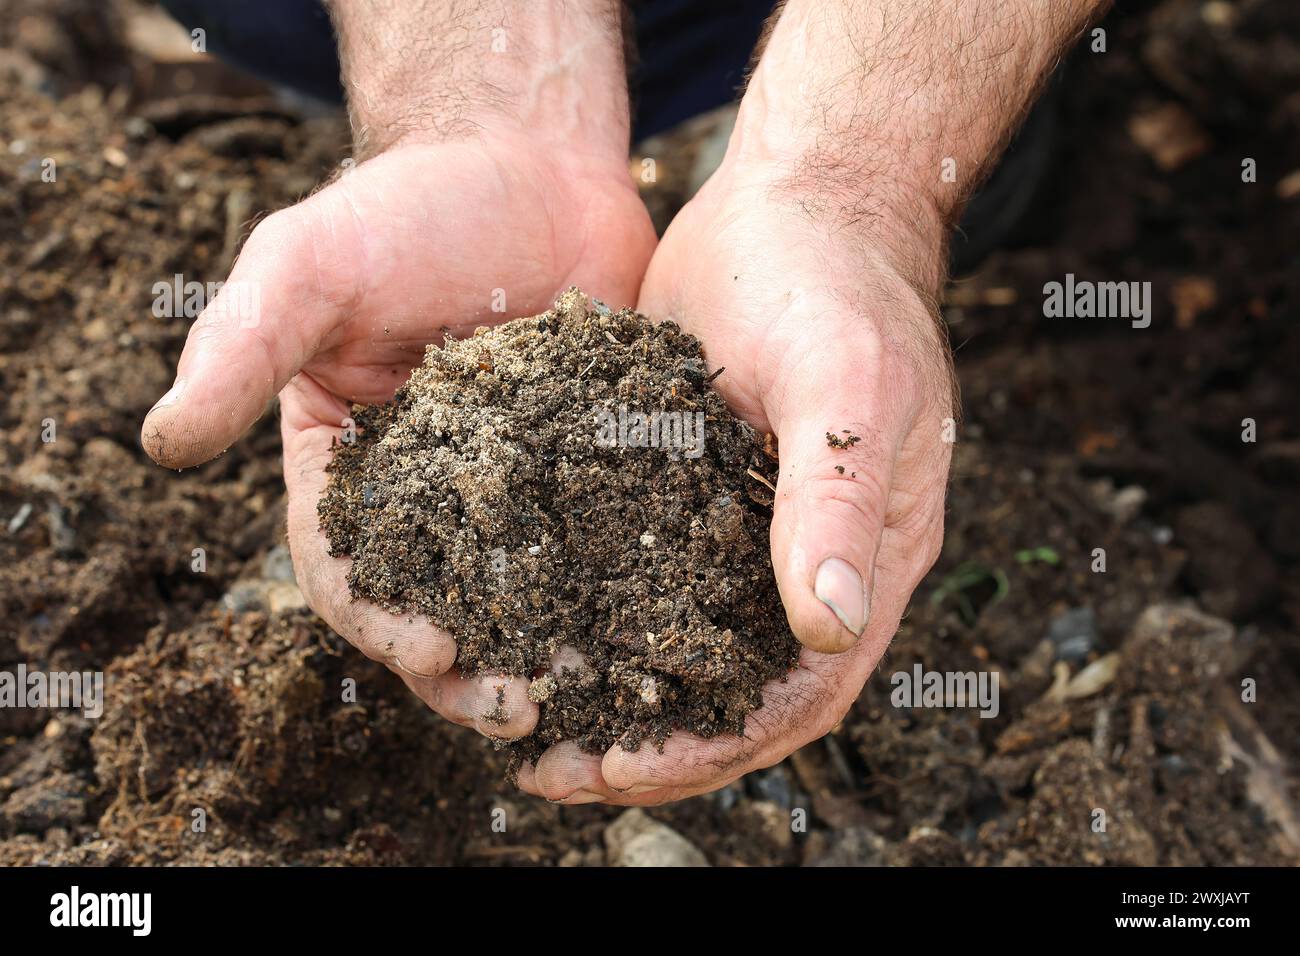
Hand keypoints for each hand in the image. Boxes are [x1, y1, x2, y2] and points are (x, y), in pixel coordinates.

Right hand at [141, 131, 655, 739]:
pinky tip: (653, 627)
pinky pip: (602, 547)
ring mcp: (516, 494)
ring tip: (589, 694)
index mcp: (346, 472)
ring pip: (525, 599)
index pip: (347, 569)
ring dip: (545, 654)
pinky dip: (620, 594)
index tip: (432, 645)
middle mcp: (428, 500)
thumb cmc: (407, 208)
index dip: (381, 618)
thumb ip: (243, 348)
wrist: (530, 168)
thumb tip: (159, 443)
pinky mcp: (589, 474)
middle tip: (522, 707)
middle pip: (438, 607)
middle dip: (470, 670)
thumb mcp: (309, 264)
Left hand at [516, 159, 954, 804]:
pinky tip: (522, 620)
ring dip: (614, 687)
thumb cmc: (834, 280)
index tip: (620, 769)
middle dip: (648, 741)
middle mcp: (804, 555)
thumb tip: (828, 626)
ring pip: (681, 637)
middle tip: (549, 769)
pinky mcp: (688, 482)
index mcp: (867, 554)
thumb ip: (835, 502)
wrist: (795, 195)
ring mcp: (745, 521)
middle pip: (733, 687)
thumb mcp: (843, 384)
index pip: (799, 692)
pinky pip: (641, 564)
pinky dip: (592, 607)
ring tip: (524, 714)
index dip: (716, 746)